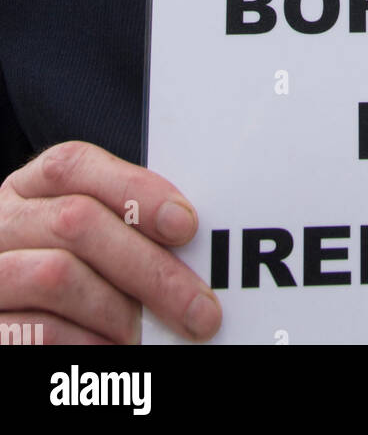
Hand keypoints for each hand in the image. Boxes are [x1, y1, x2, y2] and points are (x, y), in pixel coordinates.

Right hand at [0, 141, 221, 343]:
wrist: (22, 322)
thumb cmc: (72, 278)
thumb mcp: (92, 240)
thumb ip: (126, 229)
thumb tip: (192, 247)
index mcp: (30, 188)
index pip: (74, 165)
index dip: (134, 190)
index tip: (186, 225)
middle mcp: (4, 222)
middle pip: (77, 222)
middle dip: (148, 266)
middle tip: (198, 309)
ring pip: (57, 275)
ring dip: (116, 309)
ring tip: (144, 334)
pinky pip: (37, 331)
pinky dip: (86, 344)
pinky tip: (112, 352)